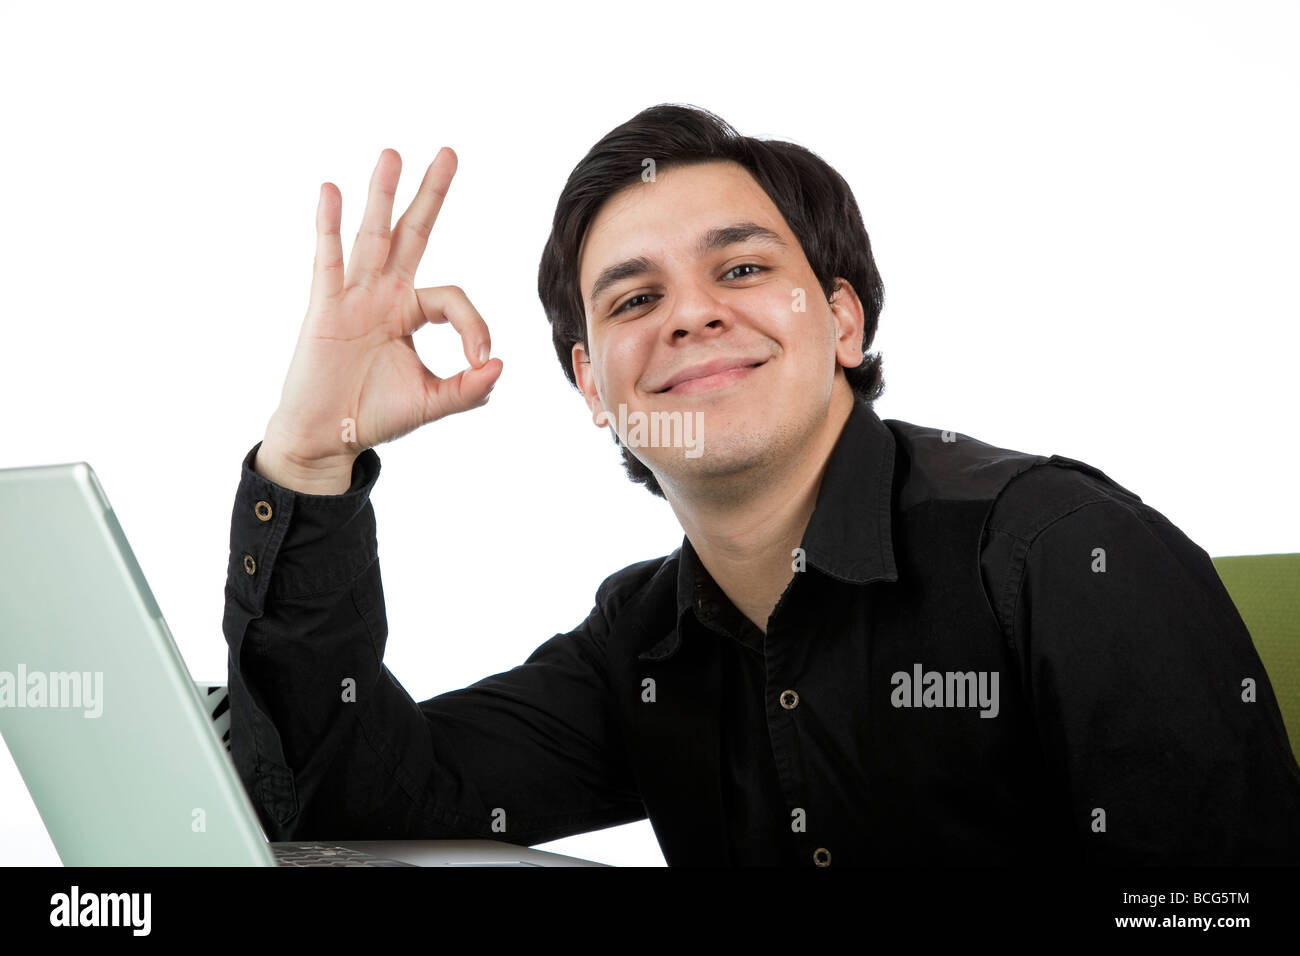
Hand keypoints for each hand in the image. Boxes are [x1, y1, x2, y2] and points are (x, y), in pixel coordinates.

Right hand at [261, 147, 502, 483]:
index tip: (478, 359)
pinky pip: (328, 260)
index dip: (474, 325)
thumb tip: (498, 366)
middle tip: (449, 153)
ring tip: (392, 154)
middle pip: (412, 234)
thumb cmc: (374, 415)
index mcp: (410, 313)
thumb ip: (468, 389)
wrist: (328, 437)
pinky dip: (329, 226)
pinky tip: (332, 192)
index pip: (453, 299)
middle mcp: (384, 295)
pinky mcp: (326, 308)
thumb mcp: (431, 403)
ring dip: (382, 195)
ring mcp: (354, 297)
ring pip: (373, 237)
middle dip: (430, 195)